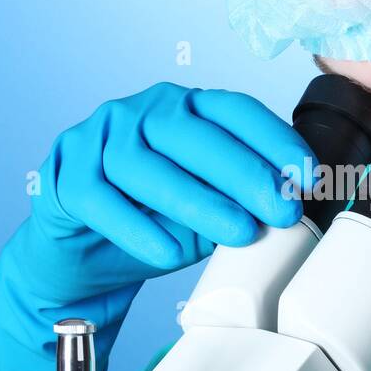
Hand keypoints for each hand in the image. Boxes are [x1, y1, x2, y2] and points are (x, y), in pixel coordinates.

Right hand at [0, 84, 310, 370]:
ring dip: (196, 201)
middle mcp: (139, 113)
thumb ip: (238, 204)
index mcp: (183, 109)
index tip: (309, 176)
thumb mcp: (206, 215)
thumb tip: (287, 212)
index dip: (274, 139)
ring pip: (143, 164)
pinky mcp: (62, 175)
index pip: (233, 110)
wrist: (79, 260)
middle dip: (243, 172)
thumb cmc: (150, 225)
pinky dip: (134, 227)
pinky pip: (97, 197)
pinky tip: (166, 253)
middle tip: (281, 210)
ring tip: (237, 233)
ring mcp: (95, 139)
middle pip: (191, 132)